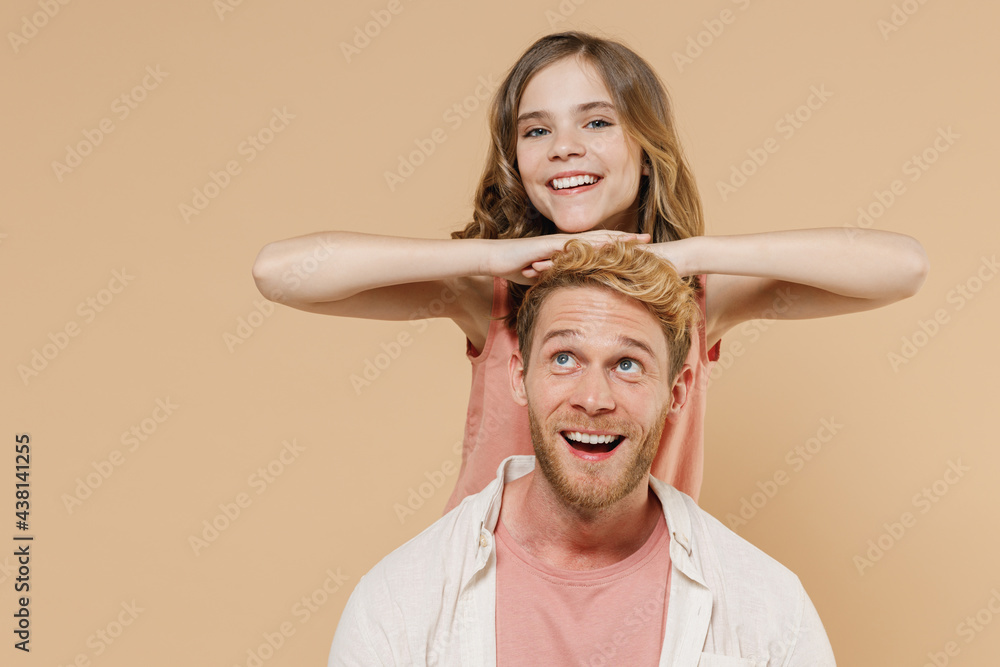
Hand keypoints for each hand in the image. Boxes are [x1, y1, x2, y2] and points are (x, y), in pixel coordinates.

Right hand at [490, 231, 650, 284]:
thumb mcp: (541, 276)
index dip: (617, 248)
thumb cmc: (514, 267)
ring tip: (637, 240)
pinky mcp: (549, 245)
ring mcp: (559, 242)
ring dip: (616, 239)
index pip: (597, 247)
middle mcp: (566, 242)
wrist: (494, 258)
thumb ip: (556, 278)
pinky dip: (591, 245)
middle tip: (648, 239)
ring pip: (593, 238)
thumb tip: (566, 290)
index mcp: (566, 250)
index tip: (638, 249)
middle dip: (625, 240)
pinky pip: (575, 244)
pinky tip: (607, 246)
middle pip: (601, 239)